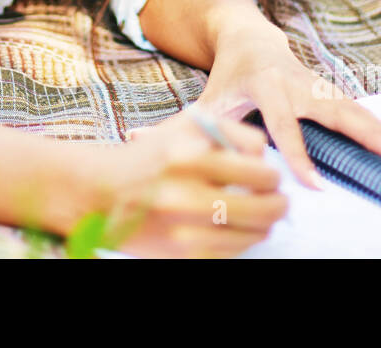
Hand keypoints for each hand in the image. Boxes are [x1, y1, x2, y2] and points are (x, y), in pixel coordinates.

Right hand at [105, 107, 287, 257]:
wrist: (101, 193)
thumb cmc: (151, 156)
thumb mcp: (185, 126)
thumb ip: (231, 132)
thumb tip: (265, 159)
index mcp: (191, 157)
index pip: (261, 169)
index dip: (272, 174)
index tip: (268, 176)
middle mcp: (188, 196)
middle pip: (266, 207)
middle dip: (279, 203)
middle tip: (278, 201)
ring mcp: (186, 230)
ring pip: (255, 233)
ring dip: (264, 225)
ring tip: (259, 216)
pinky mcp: (183, 255)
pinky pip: (233, 252)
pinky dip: (240, 241)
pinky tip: (232, 229)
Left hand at [194, 18, 380, 190]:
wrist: (248, 38)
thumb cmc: (228, 75)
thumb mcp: (210, 99)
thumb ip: (201, 128)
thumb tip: (179, 153)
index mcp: (265, 85)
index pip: (284, 124)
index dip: (299, 155)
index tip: (316, 185)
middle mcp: (296, 81)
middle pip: (333, 109)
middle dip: (363, 133)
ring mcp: (315, 82)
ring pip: (350, 106)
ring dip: (377, 129)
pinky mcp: (326, 87)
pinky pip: (353, 107)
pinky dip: (374, 124)